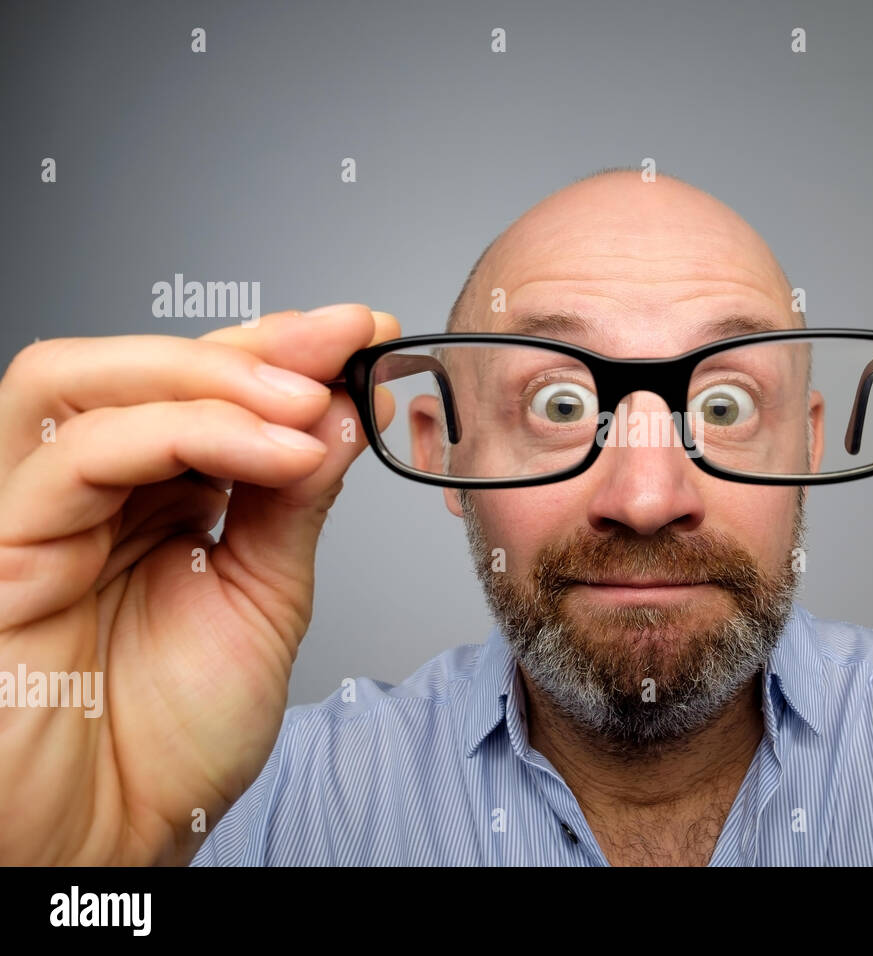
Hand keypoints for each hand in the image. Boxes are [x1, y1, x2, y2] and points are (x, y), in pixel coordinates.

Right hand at [0, 305, 398, 863]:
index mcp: (152, 502)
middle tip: (344, 340)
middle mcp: (91, 496)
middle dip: (255, 344)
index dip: (283, 352)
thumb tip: (341, 410)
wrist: (116, 842)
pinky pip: (74, 460)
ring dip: (213, 375)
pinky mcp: (2, 553)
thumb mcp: (263, 598)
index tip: (369, 334)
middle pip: (142, 369)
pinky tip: (277, 449)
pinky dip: (183, 433)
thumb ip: (292, 502)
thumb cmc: (172, 741)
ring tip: (307, 397)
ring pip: (87, 385)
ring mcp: (38, 517)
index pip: (203, 392)